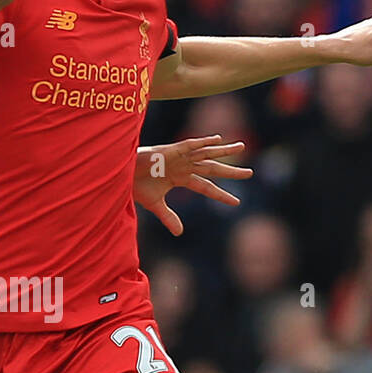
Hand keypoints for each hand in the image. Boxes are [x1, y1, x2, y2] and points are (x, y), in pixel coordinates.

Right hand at [134, 135, 252, 237]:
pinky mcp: (171, 150)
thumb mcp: (155, 204)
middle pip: (213, 169)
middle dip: (231, 171)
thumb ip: (169, 217)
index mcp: (181, 179)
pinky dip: (203, 142)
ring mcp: (179, 157)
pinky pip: (190, 144)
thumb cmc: (136, 185)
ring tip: (241, 146)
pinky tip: (217, 139)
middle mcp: (184, 167)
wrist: (121, 173)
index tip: (236, 202)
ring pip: (207, 154)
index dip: (221, 195)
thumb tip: (180, 234)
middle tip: (250, 172)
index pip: (207, 188)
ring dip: (224, 151)